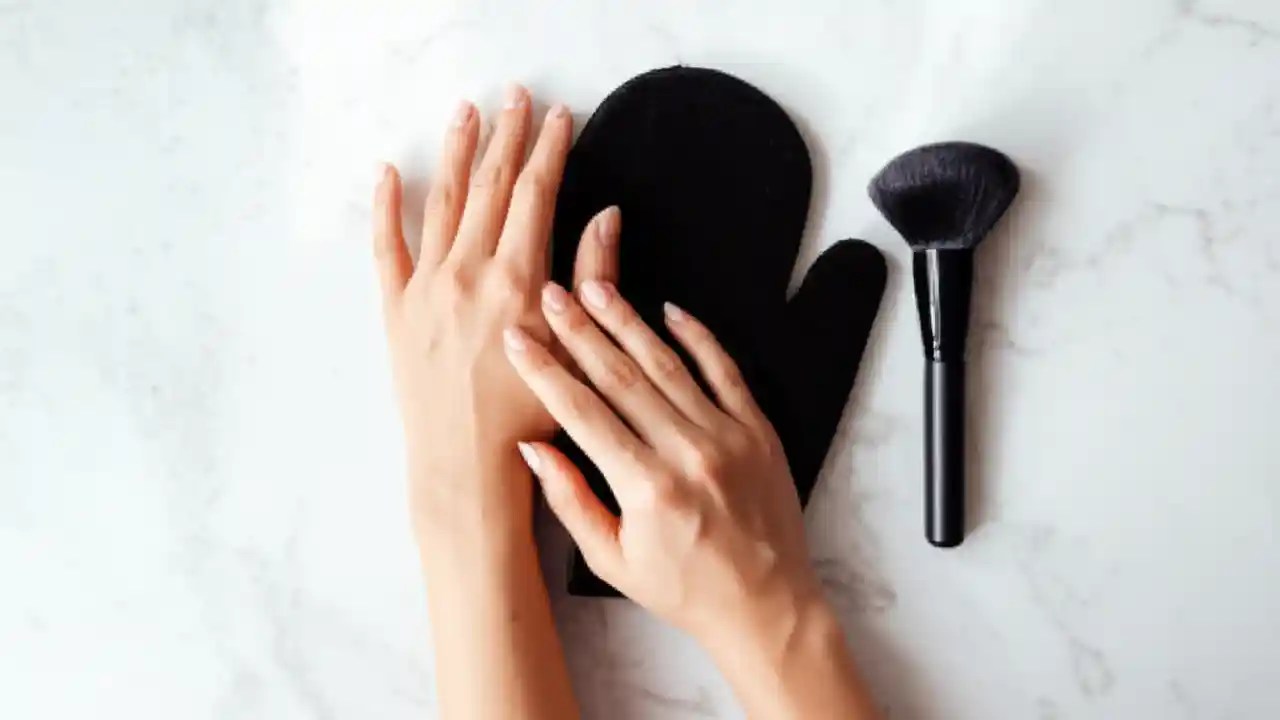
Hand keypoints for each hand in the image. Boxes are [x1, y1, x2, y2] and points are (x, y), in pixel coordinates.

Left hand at [373, 85, 619, 536]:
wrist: (466, 472)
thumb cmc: (530, 423)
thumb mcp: (577, 351)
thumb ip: (593, 280)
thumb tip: (605, 216)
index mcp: (516, 281)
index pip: (535, 194)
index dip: (550, 149)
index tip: (560, 115)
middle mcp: (467, 274)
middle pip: (490, 186)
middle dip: (507, 135)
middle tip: (517, 97)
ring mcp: (425, 291)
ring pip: (441, 204)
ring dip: (454, 153)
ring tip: (465, 112)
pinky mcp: (395, 313)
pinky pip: (385, 249)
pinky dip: (386, 209)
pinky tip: (388, 174)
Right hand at [504, 280, 878, 716]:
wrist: (767, 605)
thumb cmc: (685, 590)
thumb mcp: (613, 561)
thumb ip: (570, 502)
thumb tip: (532, 448)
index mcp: (646, 487)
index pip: (582, 413)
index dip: (545, 371)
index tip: (519, 339)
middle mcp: (687, 452)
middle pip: (621, 376)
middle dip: (580, 330)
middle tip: (550, 293)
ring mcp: (728, 436)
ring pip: (668, 364)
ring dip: (628, 321)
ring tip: (596, 286)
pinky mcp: (758, 430)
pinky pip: (725, 371)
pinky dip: (699, 337)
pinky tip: (671, 310)